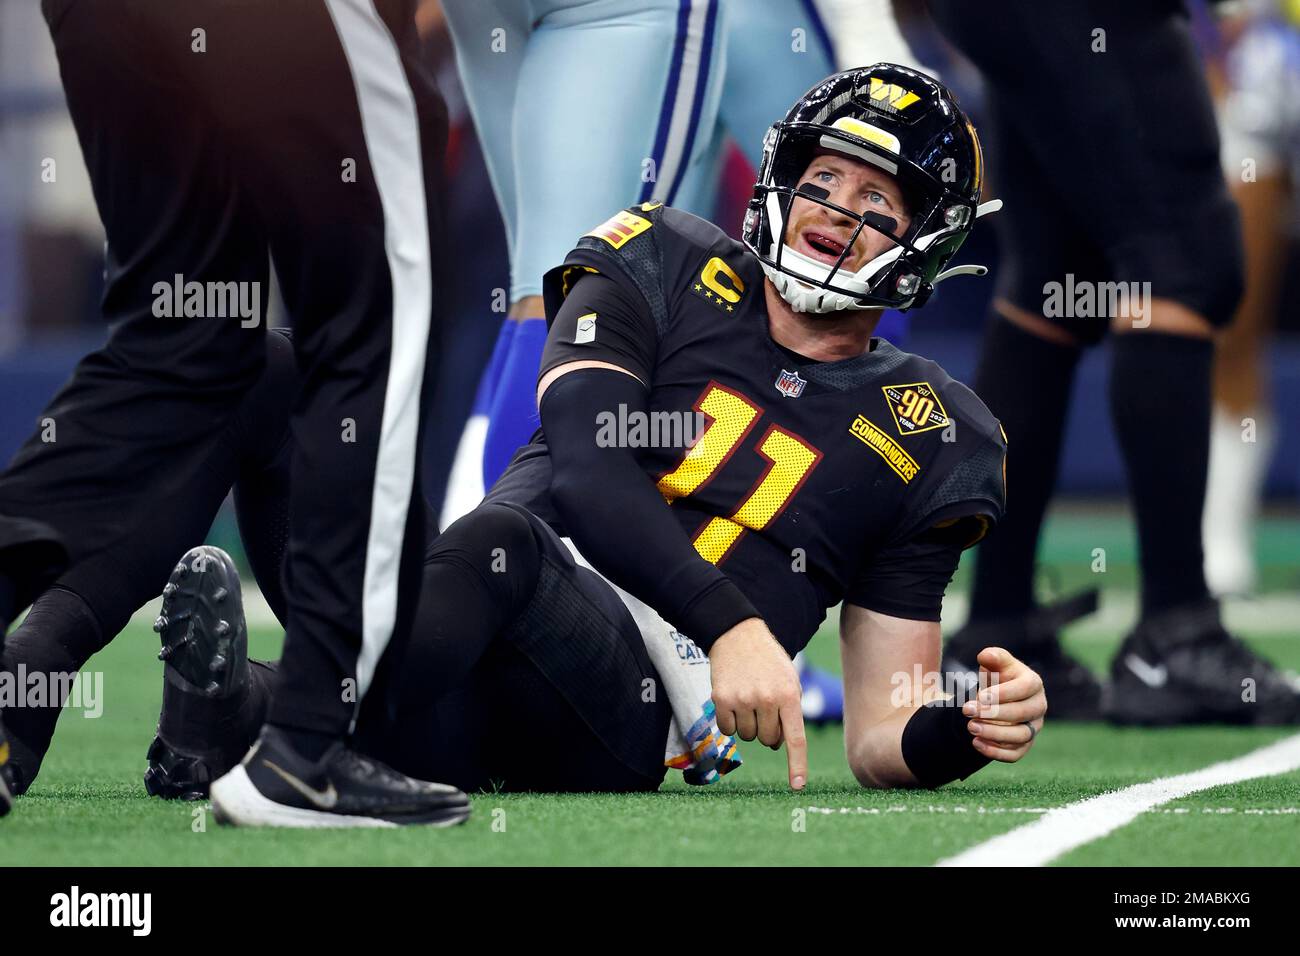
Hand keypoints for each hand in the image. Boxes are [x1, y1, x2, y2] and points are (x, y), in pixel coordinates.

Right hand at [709, 618, 806, 789]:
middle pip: (768, 740)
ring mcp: (742, 700)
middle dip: (768, 730)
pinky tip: (733, 701)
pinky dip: (730, 722)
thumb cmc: (768, 662)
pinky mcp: (721, 700)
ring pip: (748, 736)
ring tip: (749, 699)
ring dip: (748, 725)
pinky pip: (727, 730)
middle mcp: (766, 699)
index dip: (797, 764)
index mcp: (789, 695)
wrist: (737, 635)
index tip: (797, 786)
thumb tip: (776, 745)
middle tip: (764, 707)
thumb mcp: (789, 681)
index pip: (795, 738)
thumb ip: (789, 712)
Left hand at [960, 646, 1046, 761]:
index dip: (1003, 693)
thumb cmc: (998, 677)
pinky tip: (976, 743)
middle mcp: (1038, 706)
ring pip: (1020, 736)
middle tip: (968, 711)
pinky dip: (996, 752)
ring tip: (971, 728)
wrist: (997, 697)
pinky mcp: (1025, 745)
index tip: (979, 696)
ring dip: (994, 734)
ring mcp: (1034, 727)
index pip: (1024, 689)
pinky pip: (1015, 754)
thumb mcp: (995, 663)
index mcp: (1033, 683)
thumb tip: (986, 656)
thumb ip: (993, 657)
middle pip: (1023, 714)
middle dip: (994, 714)